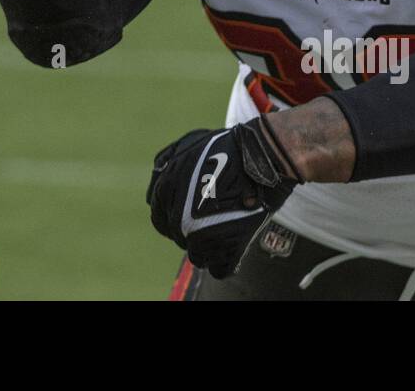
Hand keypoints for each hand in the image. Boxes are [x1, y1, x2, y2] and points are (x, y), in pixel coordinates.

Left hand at [146, 117, 301, 278]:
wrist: (260, 157)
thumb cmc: (226, 148)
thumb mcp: (186, 145)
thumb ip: (165, 167)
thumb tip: (154, 194)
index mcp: (166, 193)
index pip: (160, 221)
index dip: (173, 220)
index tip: (188, 219)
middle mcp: (179, 219)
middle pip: (179, 239)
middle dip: (192, 231)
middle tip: (211, 220)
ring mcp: (203, 237)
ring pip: (197, 256)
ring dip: (208, 248)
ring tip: (224, 231)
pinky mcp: (227, 249)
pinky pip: (219, 269)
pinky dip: (226, 262)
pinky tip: (233, 246)